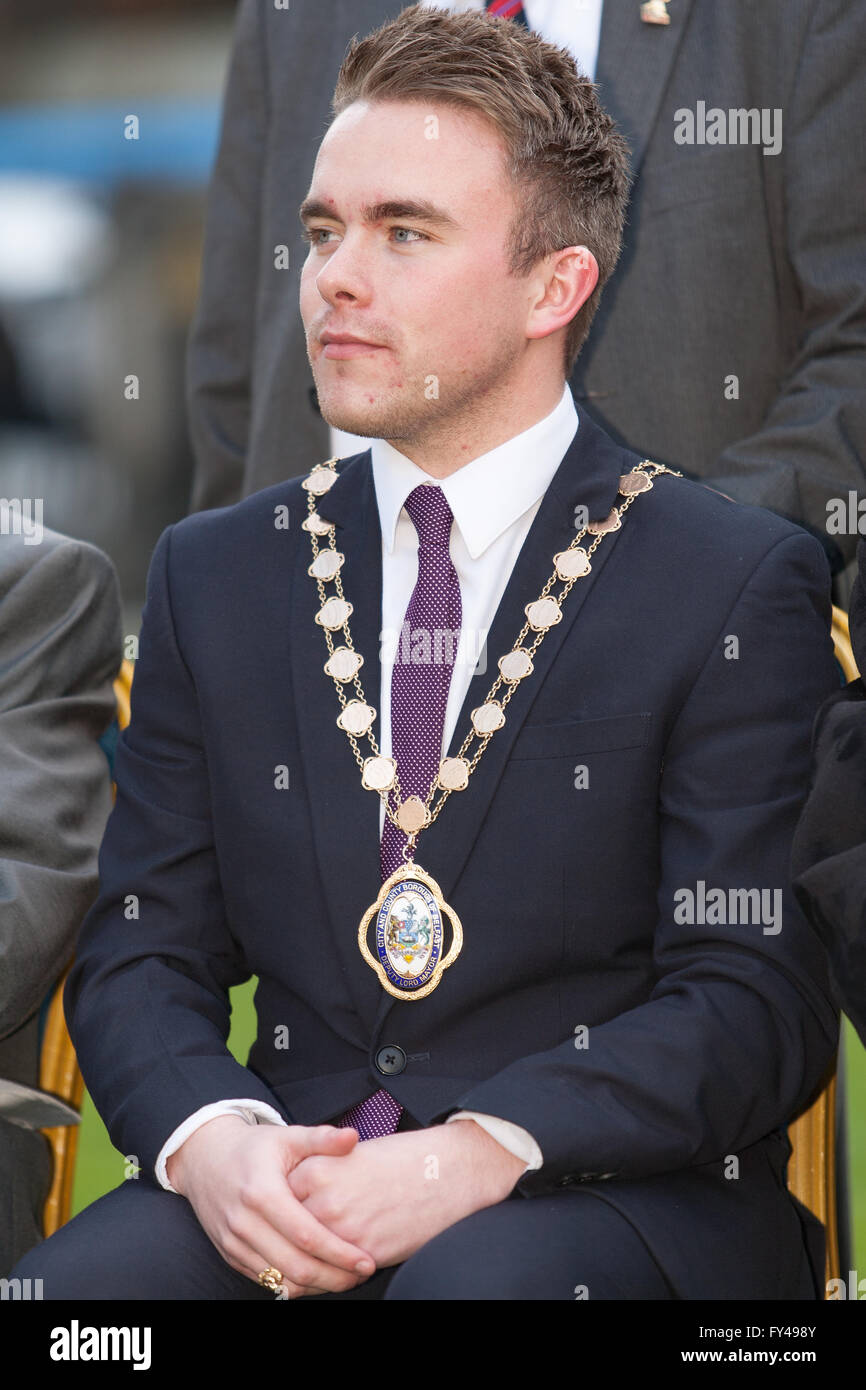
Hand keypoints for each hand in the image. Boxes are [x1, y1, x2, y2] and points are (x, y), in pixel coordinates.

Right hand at [166, 1115, 376, 1297]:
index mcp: (262, 1193)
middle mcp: (245, 1223)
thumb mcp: (286, 1136)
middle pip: (295, 1266)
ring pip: (280, 1281)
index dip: (339, 1252)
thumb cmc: (254, 1147)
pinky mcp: (230, 1254)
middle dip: (334, 1277)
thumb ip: (321, 1138)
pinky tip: (318, 1277)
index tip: (366, 1260)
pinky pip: (265, 1281)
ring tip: (346, 1279)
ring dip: (316, 1287)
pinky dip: (293, 1285)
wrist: (204, 1158)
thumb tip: (353, 1137)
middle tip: (362, 1274)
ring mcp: (234, 1242)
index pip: (306, 1235)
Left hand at [288, 1118, 525, 1269]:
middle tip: (293, 1249)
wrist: (444, 1171)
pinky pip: (335, 1275)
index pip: (278, 1203)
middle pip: (287, 1234)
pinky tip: (342, 1271)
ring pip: (307, 1260)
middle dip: (289, 1245)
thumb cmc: (400, 1159)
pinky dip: (334, 1277)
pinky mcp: (363, 1253)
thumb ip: (320, 1174)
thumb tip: (298, 1198)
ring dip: (308, 1267)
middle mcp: (322, 1201)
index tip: (284, 1221)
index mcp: (315, 1170)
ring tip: (315, 1265)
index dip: (281, 1215)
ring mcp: (342, 1230)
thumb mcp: (349, 1155)